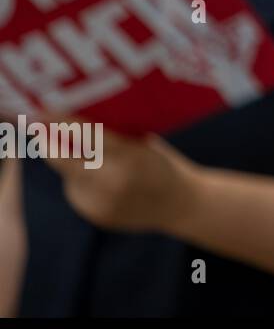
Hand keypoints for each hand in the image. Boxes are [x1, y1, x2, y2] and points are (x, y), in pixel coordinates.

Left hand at [45, 124, 199, 232]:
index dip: (61, 124)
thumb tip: (71, 117)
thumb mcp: (143, 142)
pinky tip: (100, 180)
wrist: (181, 204)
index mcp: (131, 157)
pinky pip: (78, 192)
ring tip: (88, 157)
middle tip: (37, 129)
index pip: (87, 136)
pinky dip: (82, 182)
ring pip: (68, 176)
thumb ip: (112, 135)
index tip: (41, 112)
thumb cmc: (162, 162)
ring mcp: (103, 203)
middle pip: (64, 160)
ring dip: (70, 164)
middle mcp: (114, 182)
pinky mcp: (97, 216)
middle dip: (49, 144)